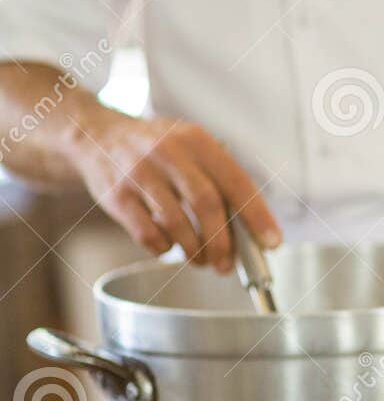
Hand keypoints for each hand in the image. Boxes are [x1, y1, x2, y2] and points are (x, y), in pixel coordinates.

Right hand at [64, 110, 279, 270]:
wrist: (96, 136)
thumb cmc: (158, 149)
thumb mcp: (192, 146)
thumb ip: (220, 178)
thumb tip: (252, 227)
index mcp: (198, 141)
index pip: (237, 182)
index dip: (257, 216)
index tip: (271, 243)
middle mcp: (169, 153)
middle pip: (207, 205)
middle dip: (223, 242)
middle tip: (227, 265)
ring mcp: (139, 173)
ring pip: (177, 222)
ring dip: (194, 250)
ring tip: (201, 260)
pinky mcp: (116, 195)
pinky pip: (147, 232)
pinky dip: (163, 247)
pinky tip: (169, 247)